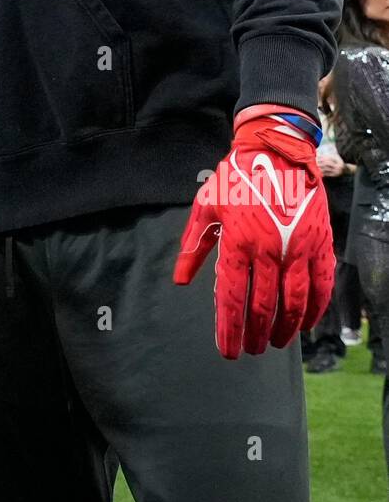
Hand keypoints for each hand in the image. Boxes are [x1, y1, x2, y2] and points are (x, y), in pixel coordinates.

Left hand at [173, 115, 334, 358]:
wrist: (277, 150)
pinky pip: (321, 285)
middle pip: (263, 307)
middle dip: (255, 335)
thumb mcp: (206, 207)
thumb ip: (192, 246)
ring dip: (284, 329)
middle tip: (251, 349)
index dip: (229, 330)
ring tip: (275, 342)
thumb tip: (180, 281)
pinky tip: (305, 323)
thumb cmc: (237, 178)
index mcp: (237, 243)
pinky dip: (315, 309)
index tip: (228, 351)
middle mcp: (268, 250)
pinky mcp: (319, 243)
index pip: (232, 299)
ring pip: (294, 303)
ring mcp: (297, 248)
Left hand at [316, 146, 344, 177]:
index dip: (323, 157)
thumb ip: (331, 154)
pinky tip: (319, 170)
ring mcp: (337, 171)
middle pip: (328, 163)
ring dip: (321, 167)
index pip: (330, 158)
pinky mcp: (335, 175)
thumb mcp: (337, 157)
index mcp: (339, 160)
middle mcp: (339, 166)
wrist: (346, 170)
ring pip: (327, 169)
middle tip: (316, 160)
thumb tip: (322, 151)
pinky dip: (323, 172)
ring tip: (317, 165)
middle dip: (321, 161)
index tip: (318, 156)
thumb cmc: (339, 162)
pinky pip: (327, 174)